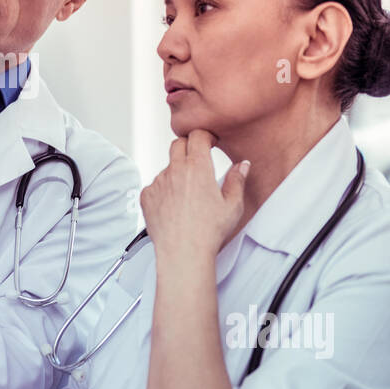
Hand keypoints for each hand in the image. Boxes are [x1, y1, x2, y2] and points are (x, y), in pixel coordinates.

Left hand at [139, 129, 248, 262]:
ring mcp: (158, 182)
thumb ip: (237, 180)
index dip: (205, 136)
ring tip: (188, 194)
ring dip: (176, 172)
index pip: (197, 135)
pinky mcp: (146, 196)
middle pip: (178, 144)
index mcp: (197, 167)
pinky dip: (164, 190)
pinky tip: (174, 206)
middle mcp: (174, 170)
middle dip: (188, 146)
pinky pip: (155, 185)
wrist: (183, 253)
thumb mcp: (232, 205)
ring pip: (167, 167)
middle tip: (198, 159)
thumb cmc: (208, 232)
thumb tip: (242, 165)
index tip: (210, 142)